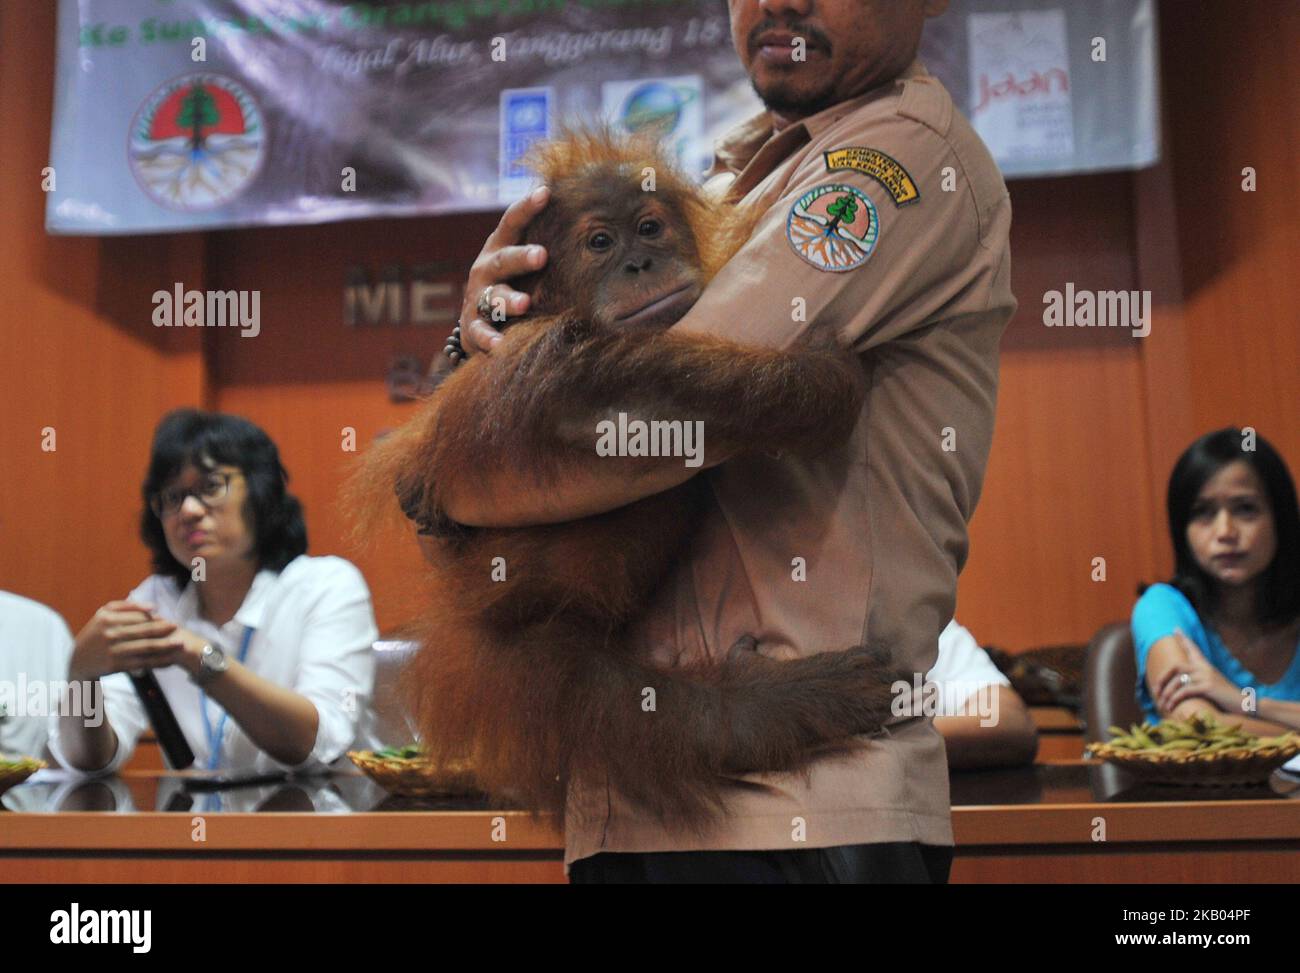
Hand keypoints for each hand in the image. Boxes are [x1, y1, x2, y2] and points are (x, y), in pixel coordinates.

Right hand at [70, 601, 183, 679]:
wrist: (78, 661)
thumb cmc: (96, 633)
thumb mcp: (103, 614)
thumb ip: (127, 606)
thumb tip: (153, 607)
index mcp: (107, 618)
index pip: (136, 616)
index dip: (154, 618)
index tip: (168, 618)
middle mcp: (109, 634)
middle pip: (143, 631)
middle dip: (163, 629)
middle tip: (178, 627)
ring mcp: (113, 650)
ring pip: (145, 647)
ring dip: (165, 646)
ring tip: (180, 643)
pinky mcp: (116, 665)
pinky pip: (142, 662)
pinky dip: (157, 661)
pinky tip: (170, 660)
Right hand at [456, 185, 549, 357]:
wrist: (476, 322)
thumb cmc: (511, 283)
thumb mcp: (521, 263)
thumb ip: (542, 245)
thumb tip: (587, 217)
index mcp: (500, 248)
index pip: (512, 223)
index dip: (527, 208)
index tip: (546, 193)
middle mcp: (486, 269)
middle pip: (503, 260)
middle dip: (521, 257)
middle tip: (542, 255)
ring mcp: (478, 298)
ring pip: (493, 297)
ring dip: (509, 301)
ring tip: (524, 304)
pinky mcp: (473, 326)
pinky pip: (480, 333)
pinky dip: (489, 339)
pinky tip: (500, 346)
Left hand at [1155, 628, 1240, 713]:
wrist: (1246, 704)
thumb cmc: (1226, 698)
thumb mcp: (1211, 685)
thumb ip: (1199, 680)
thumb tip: (1182, 683)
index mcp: (1206, 666)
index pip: (1193, 648)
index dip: (1184, 639)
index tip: (1175, 628)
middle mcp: (1205, 668)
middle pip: (1176, 666)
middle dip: (1162, 678)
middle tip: (1155, 691)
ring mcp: (1206, 676)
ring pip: (1178, 680)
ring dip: (1167, 693)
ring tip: (1162, 704)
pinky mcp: (1208, 687)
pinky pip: (1185, 690)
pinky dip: (1175, 699)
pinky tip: (1171, 706)